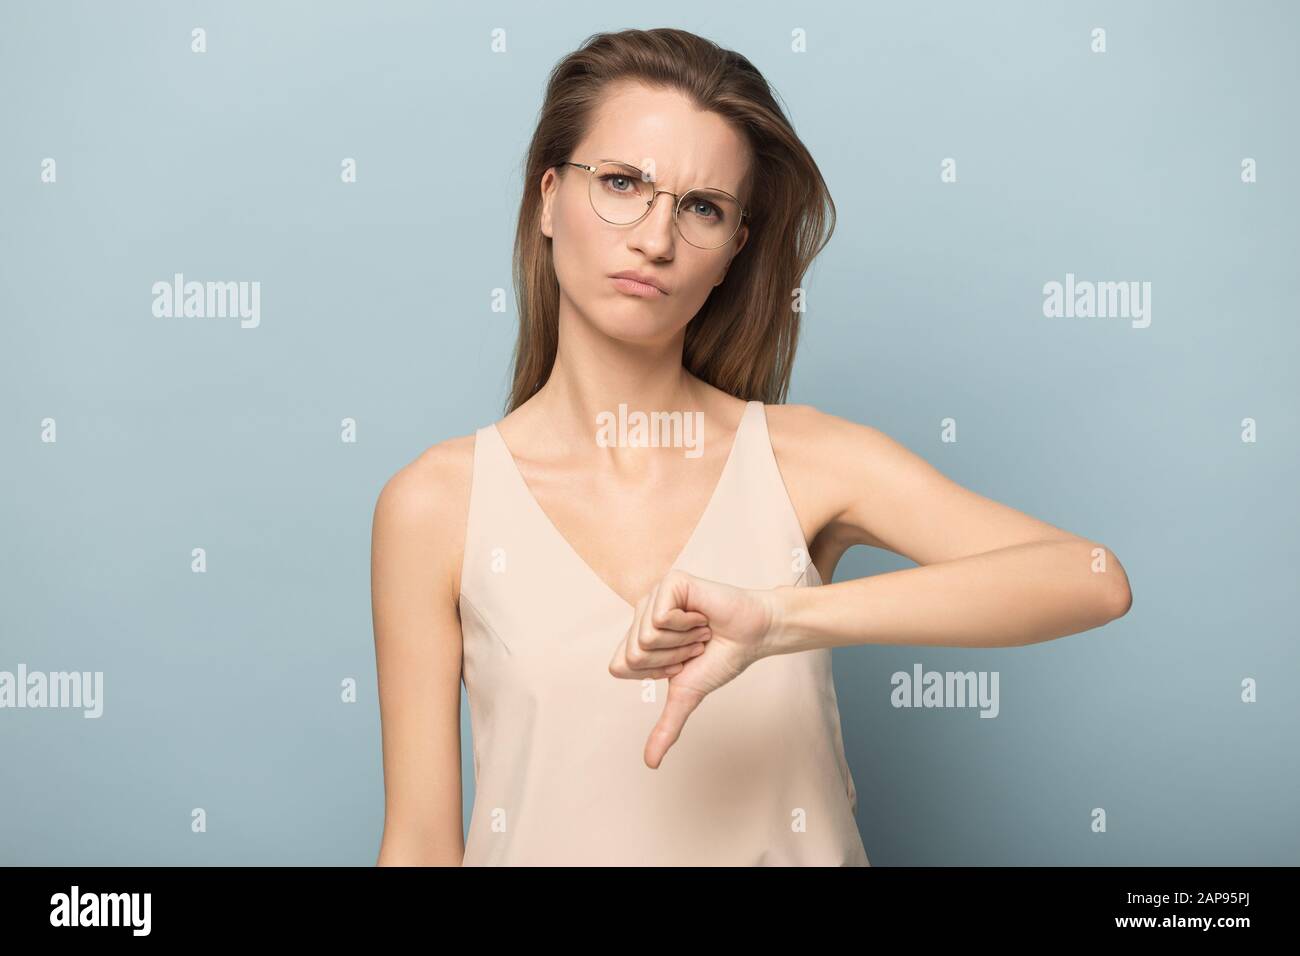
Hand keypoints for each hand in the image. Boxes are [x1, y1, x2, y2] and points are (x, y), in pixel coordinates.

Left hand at [607, 569, 776, 768]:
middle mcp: (641, 614)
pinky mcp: (671, 582)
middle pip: (632, 653)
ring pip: (645, 635)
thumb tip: (650, 764)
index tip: (681, 662)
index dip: (655, 672)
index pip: (620, 666)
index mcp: (638, 637)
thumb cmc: (721, 658)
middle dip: (670, 657)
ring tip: (699, 630)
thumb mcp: (686, 694)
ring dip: (682, 641)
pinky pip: (661, 615)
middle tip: (694, 644)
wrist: (753, 636)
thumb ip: (666, 726)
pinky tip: (701, 615)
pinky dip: (687, 624)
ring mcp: (654, 595)